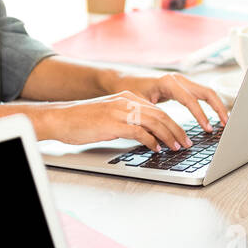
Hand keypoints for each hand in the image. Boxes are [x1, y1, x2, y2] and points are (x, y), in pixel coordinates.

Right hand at [38, 91, 193, 150]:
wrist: (61, 119)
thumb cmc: (82, 121)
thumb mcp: (110, 117)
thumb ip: (128, 122)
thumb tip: (146, 136)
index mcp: (127, 98)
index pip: (157, 110)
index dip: (173, 123)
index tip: (182, 136)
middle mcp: (126, 101)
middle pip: (160, 115)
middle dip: (177, 130)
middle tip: (186, 143)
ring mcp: (119, 111)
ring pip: (154, 122)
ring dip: (169, 136)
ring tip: (177, 147)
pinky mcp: (113, 123)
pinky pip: (139, 132)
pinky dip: (151, 141)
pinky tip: (156, 149)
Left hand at [112, 72, 229, 132]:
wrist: (124, 81)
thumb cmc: (129, 92)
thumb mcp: (138, 106)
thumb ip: (152, 119)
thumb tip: (164, 138)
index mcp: (167, 82)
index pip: (190, 99)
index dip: (200, 115)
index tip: (207, 128)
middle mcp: (178, 80)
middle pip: (206, 91)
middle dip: (218, 108)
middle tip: (226, 124)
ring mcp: (182, 82)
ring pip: (207, 92)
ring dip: (218, 106)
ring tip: (225, 122)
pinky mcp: (183, 87)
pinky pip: (201, 95)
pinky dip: (211, 105)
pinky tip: (216, 116)